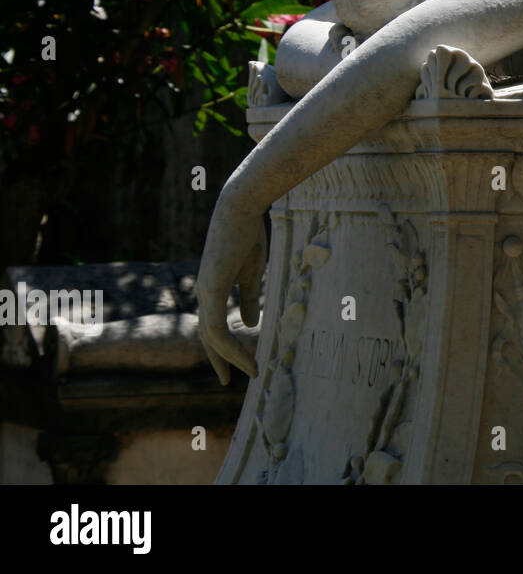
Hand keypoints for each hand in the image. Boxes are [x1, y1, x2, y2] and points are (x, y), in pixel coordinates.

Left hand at [197, 192, 266, 384]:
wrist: (240, 208)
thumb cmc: (247, 234)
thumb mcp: (251, 272)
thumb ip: (248, 299)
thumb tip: (248, 324)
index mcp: (212, 288)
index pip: (212, 325)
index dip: (222, 347)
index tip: (236, 364)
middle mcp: (203, 293)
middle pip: (208, 336)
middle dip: (219, 360)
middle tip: (228, 381)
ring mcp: (205, 292)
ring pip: (213, 337)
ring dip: (230, 358)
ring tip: (250, 372)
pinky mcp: (212, 289)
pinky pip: (218, 328)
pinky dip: (231, 346)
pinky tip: (245, 357)